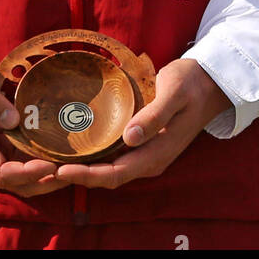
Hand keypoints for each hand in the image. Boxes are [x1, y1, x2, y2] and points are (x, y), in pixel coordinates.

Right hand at [0, 46, 69, 198]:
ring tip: (74, 167)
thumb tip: (12, 120)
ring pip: (22, 177)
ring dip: (46, 177)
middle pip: (15, 182)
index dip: (24, 174)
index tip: (49, 165)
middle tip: (71, 171)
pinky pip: (25, 159)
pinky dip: (44, 161)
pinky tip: (64, 153)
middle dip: (42, 182)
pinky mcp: (4, 140)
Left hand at [52, 58, 231, 189]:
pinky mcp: (146, 143)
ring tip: (57, 161)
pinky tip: (79, 147)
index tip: (63, 169)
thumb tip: (129, 138)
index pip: (117, 173)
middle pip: (111, 176)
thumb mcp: (174, 93)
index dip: (89, 175)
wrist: (209, 82)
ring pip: (113, 169)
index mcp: (158, 153)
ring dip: (87, 169)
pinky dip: (97, 157)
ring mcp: (149, 153)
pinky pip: (117, 157)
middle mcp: (152, 159)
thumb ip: (153, 116)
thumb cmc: (190, 83)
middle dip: (81, 176)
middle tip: (49, 168)